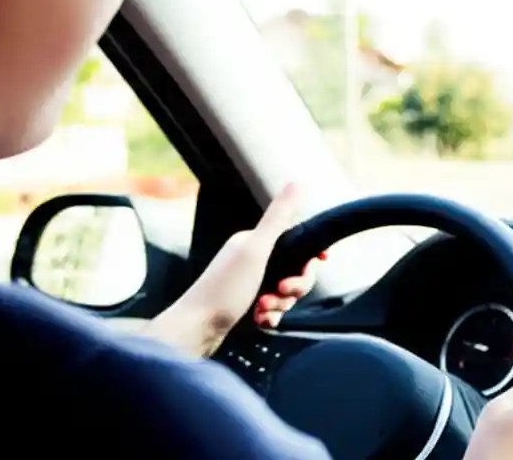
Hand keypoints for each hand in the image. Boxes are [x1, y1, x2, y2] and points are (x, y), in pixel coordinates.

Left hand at [143, 183, 321, 357]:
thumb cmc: (223, 289)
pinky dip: (270, 317)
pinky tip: (260, 320)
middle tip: (279, 291)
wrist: (195, 330)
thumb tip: (298, 182)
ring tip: (262, 308)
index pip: (297, 243)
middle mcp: (252, 259)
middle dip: (293, 286)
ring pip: (285, 293)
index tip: (318, 263)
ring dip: (280, 304)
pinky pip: (273, 310)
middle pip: (295, 270)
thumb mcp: (255, 249)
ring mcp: (250, 283)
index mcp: (254, 241)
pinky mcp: (247, 306)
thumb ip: (278, 218)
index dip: (309, 255)